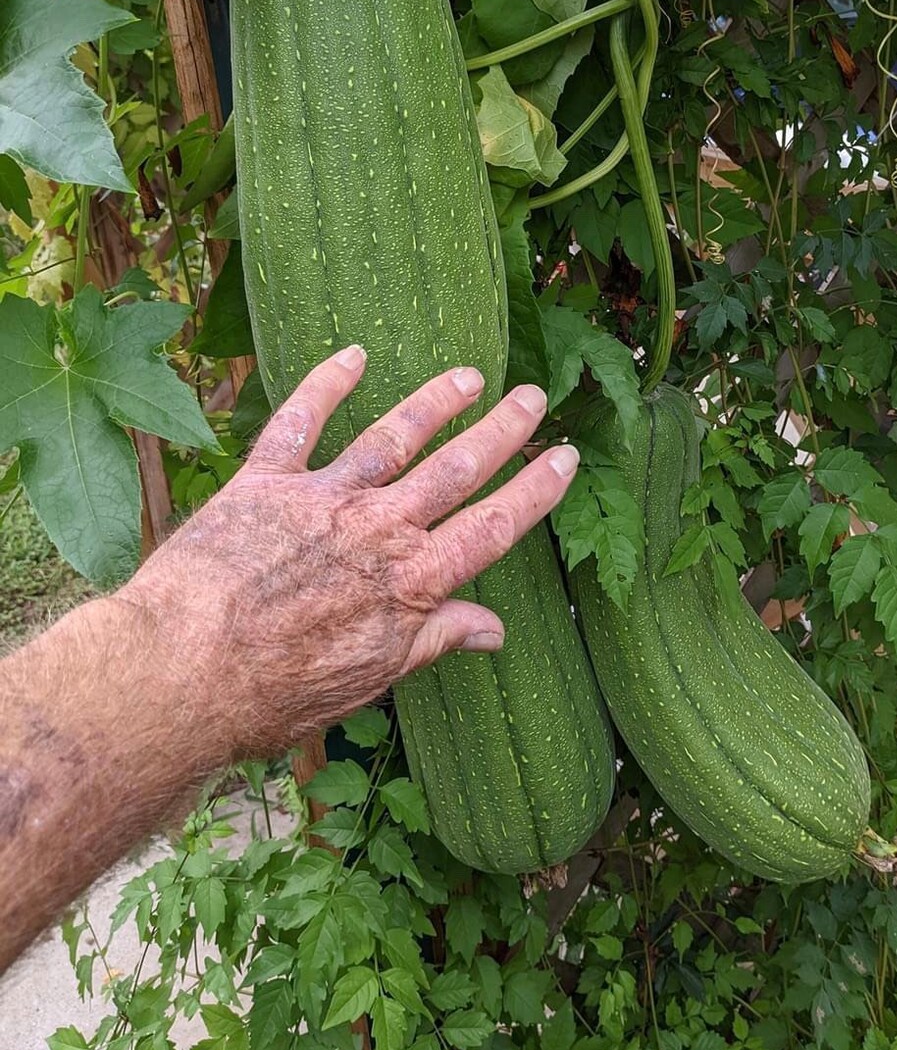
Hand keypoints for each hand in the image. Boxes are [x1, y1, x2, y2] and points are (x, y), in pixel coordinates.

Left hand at [124, 347, 577, 759]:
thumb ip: (433, 641)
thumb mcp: (369, 680)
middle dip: (501, 431)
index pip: (492, 527)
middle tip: (533, 397)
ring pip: (393, 437)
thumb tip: (494, 629)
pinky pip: (300, 421)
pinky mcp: (265, 480)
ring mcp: (323, 497)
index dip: (534, 491)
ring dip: (435, 403)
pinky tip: (352, 356)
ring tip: (468, 375)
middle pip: (456, 469)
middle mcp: (378, 529)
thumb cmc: (273, 694)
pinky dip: (326, 384)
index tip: (564, 458)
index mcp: (410, 582)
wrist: (179, 672)